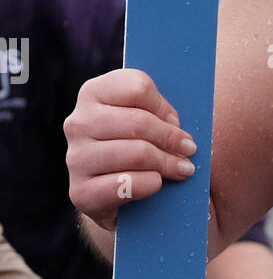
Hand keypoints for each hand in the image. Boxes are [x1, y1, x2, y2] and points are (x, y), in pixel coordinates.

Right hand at [64, 69, 197, 231]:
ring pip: (135, 153)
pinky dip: (148, 184)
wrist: (109, 191)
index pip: (137, 87)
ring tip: (182, 168)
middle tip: (189, 149)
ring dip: (166, 162)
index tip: (177, 122)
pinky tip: (157, 183)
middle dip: (171, 138)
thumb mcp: (143, 117)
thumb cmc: (133, 143)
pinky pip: (124, 184)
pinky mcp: (79, 190)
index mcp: (94, 92)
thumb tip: (177, 129)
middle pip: (139, 122)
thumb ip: (158, 112)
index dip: (163, 107)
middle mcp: (78, 122)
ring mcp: (76, 157)